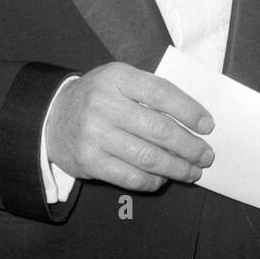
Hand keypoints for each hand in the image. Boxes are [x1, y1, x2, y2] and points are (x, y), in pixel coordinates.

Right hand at [44, 62, 213, 192]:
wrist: (52, 117)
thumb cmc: (98, 97)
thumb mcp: (119, 80)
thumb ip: (150, 92)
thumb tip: (192, 120)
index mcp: (116, 77)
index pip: (161, 92)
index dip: (188, 110)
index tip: (207, 125)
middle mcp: (104, 104)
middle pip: (158, 129)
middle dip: (189, 146)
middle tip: (205, 155)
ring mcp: (95, 135)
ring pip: (148, 157)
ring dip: (177, 168)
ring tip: (192, 171)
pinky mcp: (89, 161)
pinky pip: (131, 177)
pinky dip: (153, 180)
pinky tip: (164, 178)